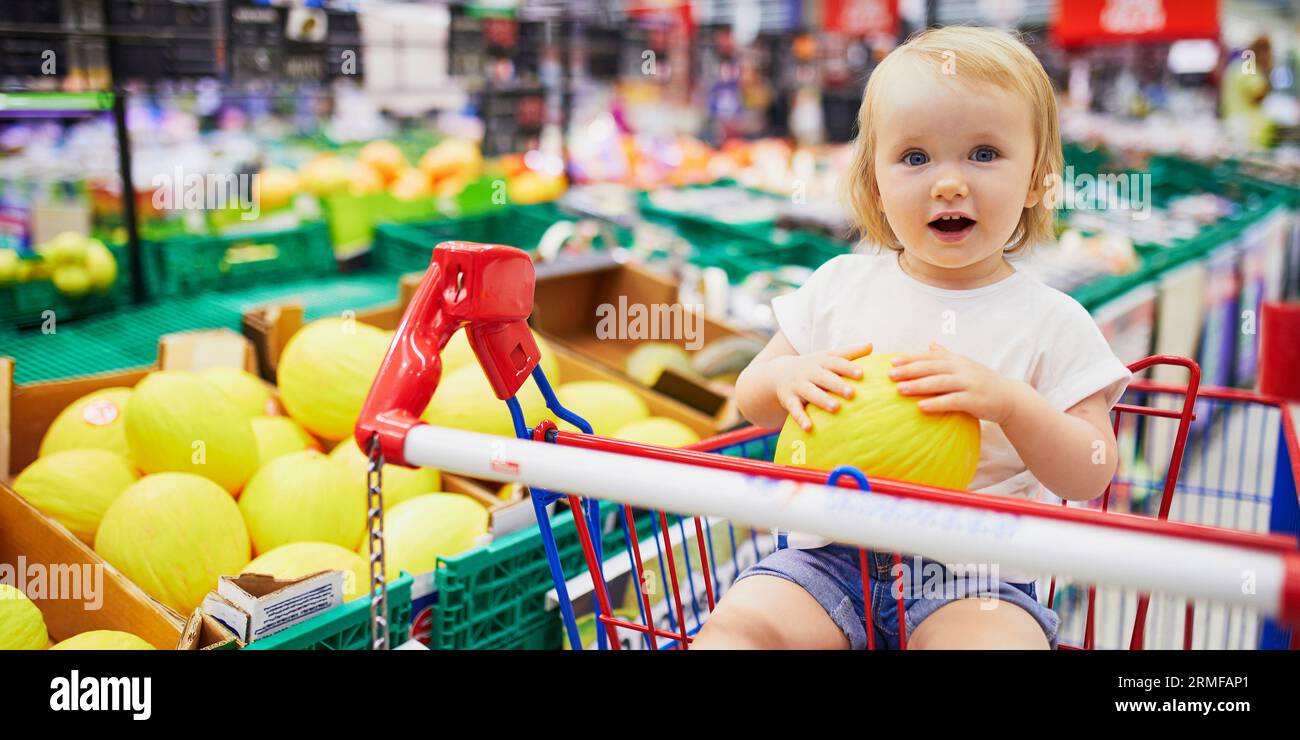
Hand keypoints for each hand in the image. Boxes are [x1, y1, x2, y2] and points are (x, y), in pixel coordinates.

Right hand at [770, 343, 872, 431]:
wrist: (779, 373)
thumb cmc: (813, 366)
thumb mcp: (828, 356)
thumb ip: (849, 352)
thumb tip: (871, 345)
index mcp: (821, 362)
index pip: (836, 363)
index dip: (848, 368)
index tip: (861, 373)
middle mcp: (809, 372)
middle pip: (824, 378)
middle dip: (837, 385)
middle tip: (852, 393)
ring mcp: (798, 386)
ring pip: (810, 392)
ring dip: (822, 400)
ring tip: (835, 408)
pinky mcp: (789, 399)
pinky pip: (794, 409)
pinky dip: (800, 418)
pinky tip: (809, 428)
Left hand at [888, 343, 1023, 424]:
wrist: (1008, 397)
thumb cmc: (980, 381)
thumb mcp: (963, 366)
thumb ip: (946, 356)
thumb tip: (930, 344)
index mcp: (956, 360)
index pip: (929, 356)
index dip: (910, 358)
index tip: (891, 361)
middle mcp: (961, 369)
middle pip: (932, 367)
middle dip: (910, 370)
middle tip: (890, 375)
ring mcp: (969, 384)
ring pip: (940, 382)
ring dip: (919, 385)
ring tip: (900, 390)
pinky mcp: (974, 400)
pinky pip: (953, 401)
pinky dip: (936, 403)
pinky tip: (921, 407)